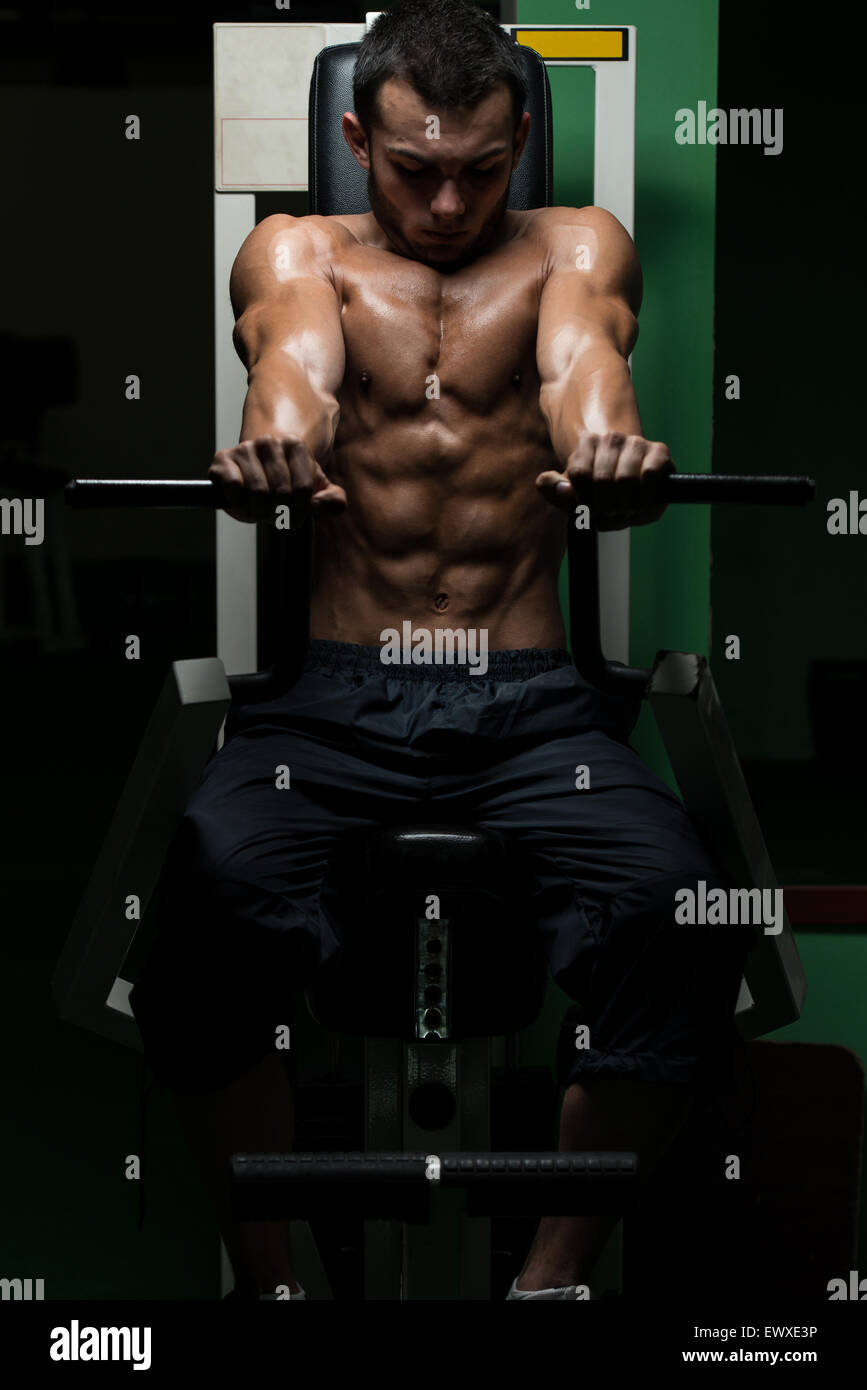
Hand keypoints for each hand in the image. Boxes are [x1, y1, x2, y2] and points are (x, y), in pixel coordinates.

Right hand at [208, 434, 346, 523]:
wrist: (259, 471)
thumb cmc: (290, 483)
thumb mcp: (318, 491)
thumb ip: (333, 500)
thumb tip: (317, 504)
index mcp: (294, 445)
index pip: (302, 490)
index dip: (299, 511)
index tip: (294, 514)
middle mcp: (269, 442)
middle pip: (281, 494)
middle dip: (279, 513)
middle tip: (275, 514)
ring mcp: (245, 448)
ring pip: (258, 492)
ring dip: (260, 512)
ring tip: (260, 510)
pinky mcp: (223, 459)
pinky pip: (234, 486)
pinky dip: (240, 504)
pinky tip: (244, 504)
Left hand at [536, 431, 674, 529]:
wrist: (631, 485)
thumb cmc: (597, 492)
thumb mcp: (568, 493)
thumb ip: (552, 489)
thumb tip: (564, 490)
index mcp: (587, 443)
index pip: (580, 474)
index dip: (585, 500)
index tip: (590, 509)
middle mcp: (611, 438)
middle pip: (603, 480)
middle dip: (607, 507)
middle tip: (610, 513)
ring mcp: (636, 442)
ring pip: (626, 479)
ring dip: (626, 505)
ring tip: (625, 510)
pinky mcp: (659, 451)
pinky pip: (649, 475)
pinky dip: (644, 497)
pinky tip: (640, 502)